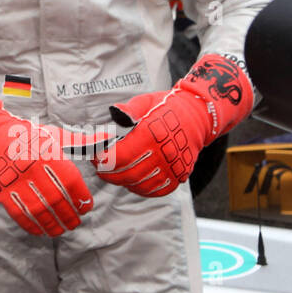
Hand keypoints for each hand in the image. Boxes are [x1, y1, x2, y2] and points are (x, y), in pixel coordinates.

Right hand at [0, 74, 98, 236]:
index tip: (86, 207)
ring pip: (39, 211)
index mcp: (49, 154)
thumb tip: (107, 140)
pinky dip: (31, 226)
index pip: (71, 182)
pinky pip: (19, 214)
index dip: (81, 198)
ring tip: (61, 230)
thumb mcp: (56, 135)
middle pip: (57, 200)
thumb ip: (82, 142)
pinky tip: (40, 230)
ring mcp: (16, 181)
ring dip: (52, 225)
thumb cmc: (30, 137)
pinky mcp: (3, 191)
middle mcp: (33, 169)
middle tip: (75, 223)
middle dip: (69, 216)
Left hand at [97, 53, 252, 196]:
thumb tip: (113, 113)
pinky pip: (156, 190)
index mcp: (151, 134)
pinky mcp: (179, 176)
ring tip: (112, 172)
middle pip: (126, 174)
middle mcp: (163, 154)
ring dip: (121, 181)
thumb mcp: (145, 102)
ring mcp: (173, 167)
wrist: (198, 116)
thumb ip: (128, 110)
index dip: (102, 158)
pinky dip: (140, 188)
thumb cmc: (166, 107)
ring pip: (139, 185)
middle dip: (107, 172)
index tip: (93, 154)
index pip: (120, 156)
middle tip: (98, 165)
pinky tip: (131, 180)